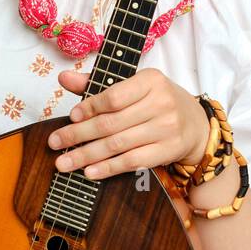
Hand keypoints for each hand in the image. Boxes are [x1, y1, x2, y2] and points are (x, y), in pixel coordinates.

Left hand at [46, 68, 210, 178]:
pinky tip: (90, 171)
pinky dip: (108, 168)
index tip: (71, 117)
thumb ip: (97, 82)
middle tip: (55, 143)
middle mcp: (161, 103)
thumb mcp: (133, 86)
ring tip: (64, 162)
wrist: (195, 123)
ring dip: (87, 155)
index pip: (114, 96)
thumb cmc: (156, 102)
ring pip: (118, 144)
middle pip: (111, 123)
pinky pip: (132, 161)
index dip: (89, 108)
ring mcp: (167, 128)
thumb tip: (64, 78)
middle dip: (78, 135)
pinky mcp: (168, 150)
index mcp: (151, 80)